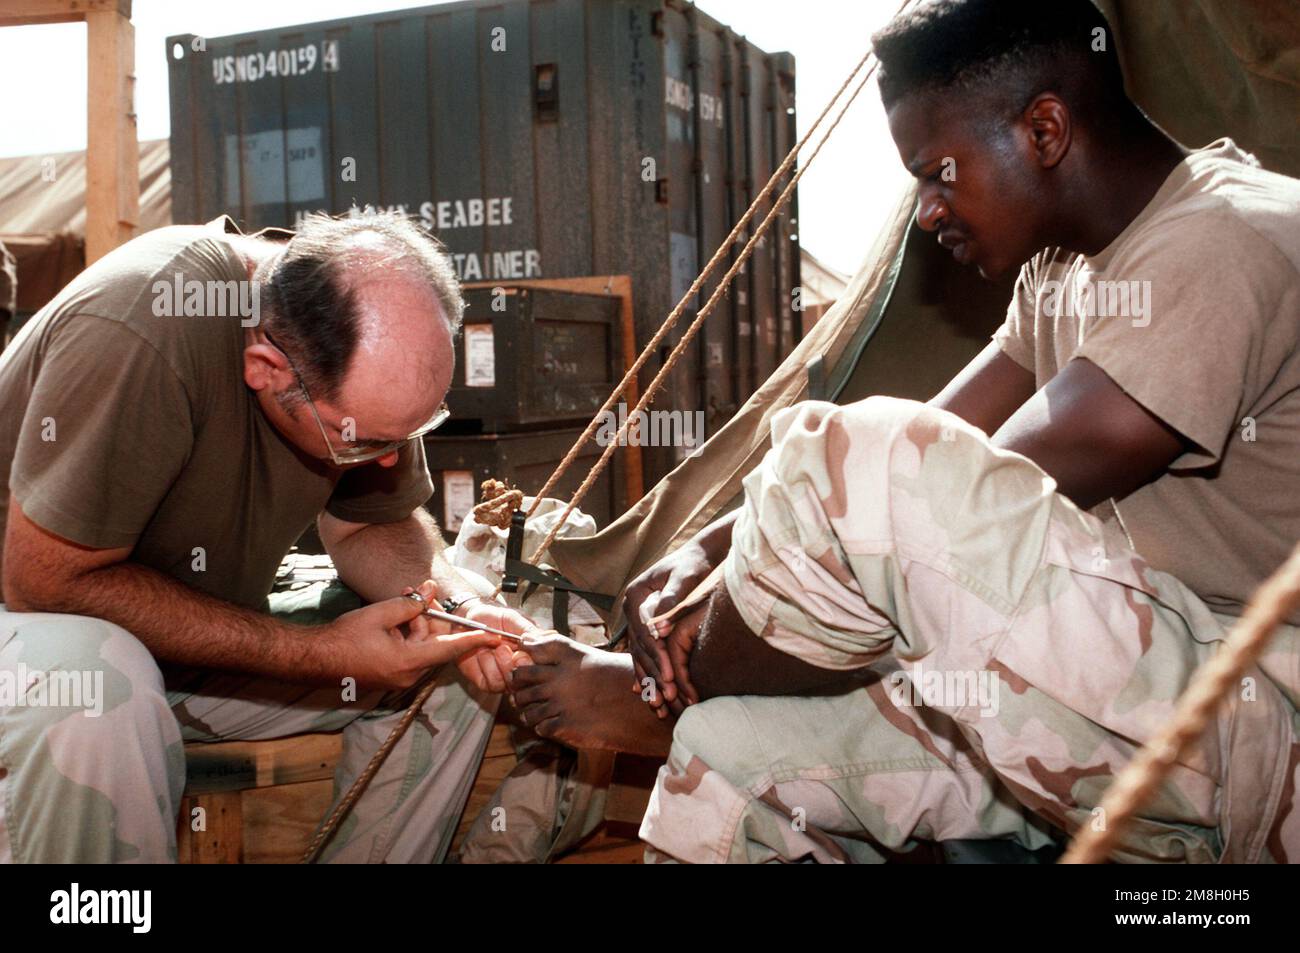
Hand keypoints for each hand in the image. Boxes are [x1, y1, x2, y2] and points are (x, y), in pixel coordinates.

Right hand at [326, 588, 498, 690]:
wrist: (315, 659)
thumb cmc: (345, 638)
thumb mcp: (380, 614)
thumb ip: (409, 604)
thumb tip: (429, 592)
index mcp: (408, 662)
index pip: (449, 649)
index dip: (473, 640)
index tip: (493, 637)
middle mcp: (408, 674)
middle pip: (434, 643)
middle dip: (430, 618)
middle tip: (422, 593)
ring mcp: (400, 678)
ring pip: (421, 646)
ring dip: (416, 625)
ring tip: (402, 602)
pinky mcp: (391, 675)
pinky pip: (410, 652)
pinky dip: (407, 635)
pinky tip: (395, 619)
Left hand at [453, 601, 535, 692]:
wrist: (467, 620)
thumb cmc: (492, 617)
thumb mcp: (512, 619)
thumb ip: (529, 630)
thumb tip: (550, 638)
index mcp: (532, 653)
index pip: (542, 667)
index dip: (530, 662)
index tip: (519, 651)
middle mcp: (522, 669)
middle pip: (527, 681)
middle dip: (512, 663)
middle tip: (501, 647)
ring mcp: (506, 678)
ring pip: (509, 683)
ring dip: (497, 663)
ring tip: (491, 647)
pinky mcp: (488, 683)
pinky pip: (493, 684)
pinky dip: (485, 668)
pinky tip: (482, 655)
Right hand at [623, 540, 713, 716]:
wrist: (699, 557)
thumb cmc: (695, 564)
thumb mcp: (685, 576)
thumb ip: (673, 598)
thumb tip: (660, 627)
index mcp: (635, 596)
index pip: (644, 633)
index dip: (657, 657)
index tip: (671, 677)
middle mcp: (631, 609)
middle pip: (640, 649)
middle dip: (654, 676)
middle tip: (667, 699)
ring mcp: (636, 620)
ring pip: (640, 656)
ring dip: (649, 682)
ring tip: (659, 707)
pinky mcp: (647, 628)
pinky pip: (645, 655)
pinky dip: (649, 675)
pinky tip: (650, 696)